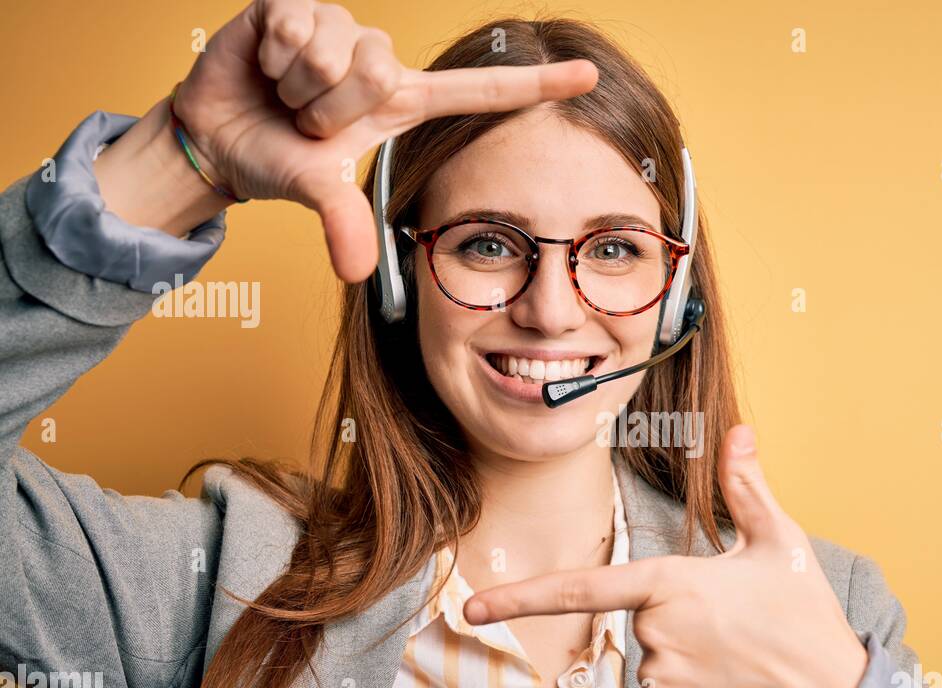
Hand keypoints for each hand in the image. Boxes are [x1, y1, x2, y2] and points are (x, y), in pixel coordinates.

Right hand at [170, 0, 596, 279]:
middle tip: (308, 120)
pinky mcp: (296, 4)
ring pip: (335, 52)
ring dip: (299, 85)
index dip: (536, 84)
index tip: (590, 76)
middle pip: (378, 72)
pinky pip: (297, 26)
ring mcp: (340, 28)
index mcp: (404, 102)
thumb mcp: (318, 191)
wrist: (217, 138)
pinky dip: (272, 55)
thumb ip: (344, 222)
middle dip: (330, 108)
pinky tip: (266, 61)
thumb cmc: (279, 160)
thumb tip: (355, 274)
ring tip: (286, 92)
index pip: (483, 91)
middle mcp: (380, 59)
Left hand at [463, 425, 870, 687]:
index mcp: (673, 585)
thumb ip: (747, 487)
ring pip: (648, 663)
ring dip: (682, 661)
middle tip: (734, 630)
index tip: (472, 609)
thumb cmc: (805, 618)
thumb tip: (738, 430)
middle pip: (637, 621)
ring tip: (736, 662)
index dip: (520, 598)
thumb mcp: (781, 544)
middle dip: (676, 621)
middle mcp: (656, 635)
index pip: (583, 588)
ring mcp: (658, 684)